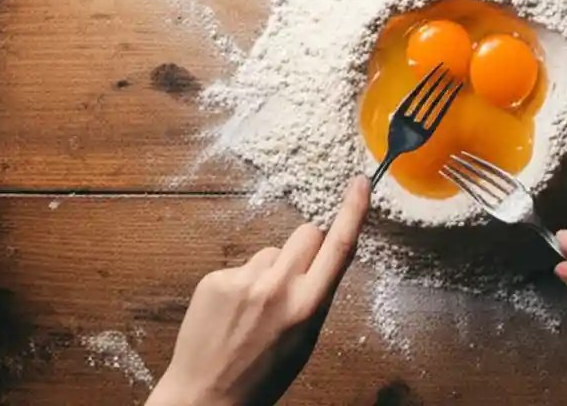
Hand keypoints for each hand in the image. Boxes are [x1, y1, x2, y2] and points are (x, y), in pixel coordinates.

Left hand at [147, 175, 370, 405]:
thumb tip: (321, 263)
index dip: (353, 211)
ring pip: (272, 252)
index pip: (339, 247)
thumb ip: (315, 298)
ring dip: (269, 271)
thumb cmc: (262, 376)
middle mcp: (278, 288)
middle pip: (307, 234)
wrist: (206, 396)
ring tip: (253, 310)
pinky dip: (241, 285)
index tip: (360, 182)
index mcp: (308, 307)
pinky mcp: (216, 279)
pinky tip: (232, 313)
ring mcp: (244, 280)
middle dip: (307, 247)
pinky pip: (241, 267)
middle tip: (294, 277)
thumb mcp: (306, 341)